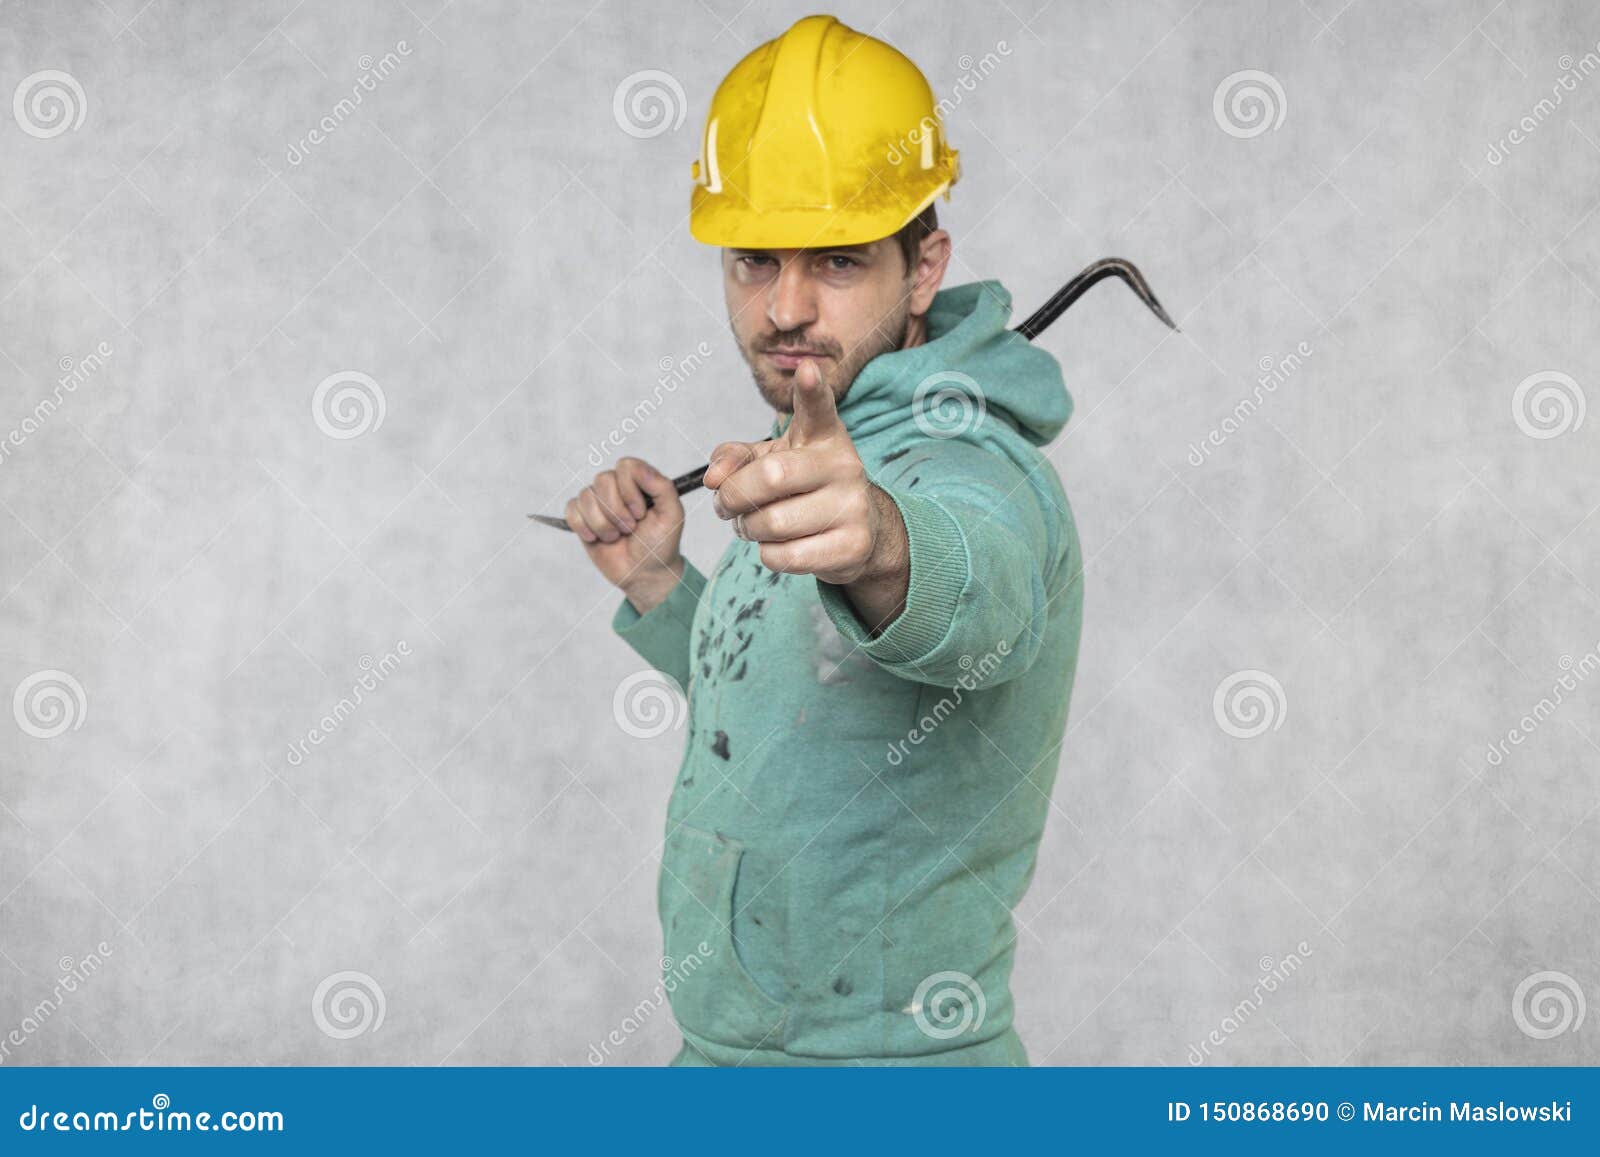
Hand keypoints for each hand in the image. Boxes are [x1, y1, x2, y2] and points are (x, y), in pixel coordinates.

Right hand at [564, 458, 685, 608]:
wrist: (644, 573)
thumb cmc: (660, 543)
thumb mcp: (672, 515)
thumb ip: (662, 486)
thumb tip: (637, 467)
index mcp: (640, 481)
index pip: (625, 466)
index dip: (630, 491)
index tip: (640, 514)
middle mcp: (618, 487)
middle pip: (603, 479)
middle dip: (616, 511)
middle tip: (629, 528)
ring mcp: (598, 501)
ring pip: (586, 496)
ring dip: (602, 524)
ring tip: (616, 536)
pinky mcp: (582, 517)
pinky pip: (571, 509)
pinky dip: (583, 527)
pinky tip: (597, 538)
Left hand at [703, 359, 902, 591]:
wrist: (852, 533)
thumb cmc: (799, 489)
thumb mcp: (766, 461)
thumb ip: (733, 458)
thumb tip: (713, 479)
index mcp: (822, 435)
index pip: (818, 407)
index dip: (811, 389)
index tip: (807, 370)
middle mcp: (844, 465)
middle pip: (771, 477)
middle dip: (734, 496)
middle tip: (725, 505)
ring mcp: (853, 506)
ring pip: (773, 523)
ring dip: (747, 529)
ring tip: (753, 526)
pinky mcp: (854, 546)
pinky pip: (785, 556)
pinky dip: (767, 555)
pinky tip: (777, 547)